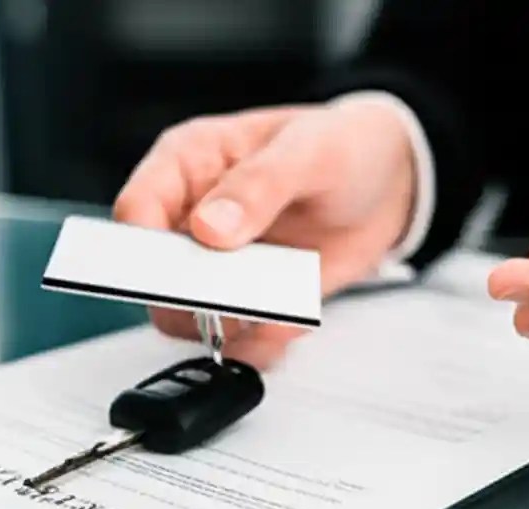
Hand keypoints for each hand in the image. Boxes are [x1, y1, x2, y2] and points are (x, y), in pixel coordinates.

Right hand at [114, 98, 417, 368]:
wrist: (392, 181)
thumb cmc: (344, 146)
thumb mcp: (309, 151)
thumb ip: (258, 185)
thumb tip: (208, 227)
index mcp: (188, 164)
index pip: (137, 211)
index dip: (146, 248)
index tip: (180, 270)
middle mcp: (192, 218)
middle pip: (155, 279)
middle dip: (192, 297)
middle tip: (236, 296)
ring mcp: (220, 264)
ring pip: (190, 320)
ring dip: (229, 326)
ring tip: (275, 307)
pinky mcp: (252, 299)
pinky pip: (240, 340)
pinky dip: (263, 342)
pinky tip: (291, 319)